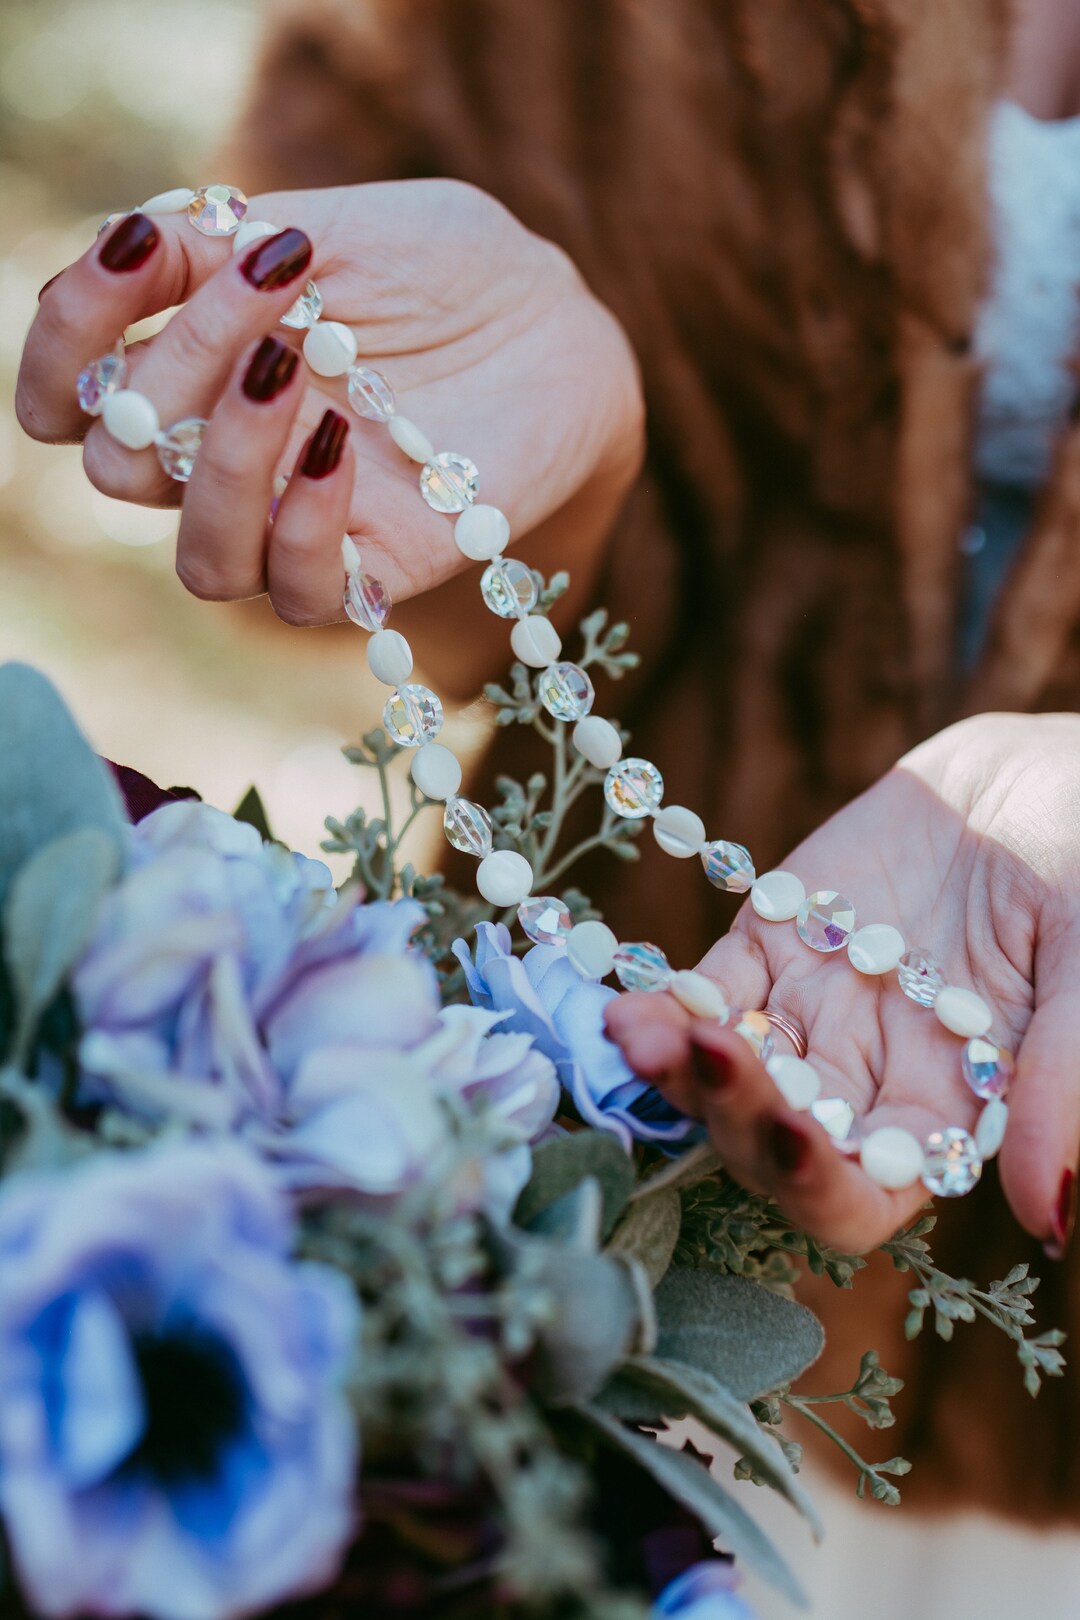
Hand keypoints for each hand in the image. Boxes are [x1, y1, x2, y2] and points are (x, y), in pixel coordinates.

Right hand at [17, 183, 641, 647]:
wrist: (556, 320)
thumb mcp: (327, 228)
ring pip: (201, 556)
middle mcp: (226, 463)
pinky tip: (340, 439)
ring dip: (226, 461)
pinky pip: (298, 592)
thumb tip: (120, 248)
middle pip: (122, 469)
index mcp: (191, 380)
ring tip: (289, 365)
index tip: (133, 249)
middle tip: (265, 283)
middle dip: (171, 372)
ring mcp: (297, 525)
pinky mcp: (374, 569)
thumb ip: (216, 243)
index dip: (63, 343)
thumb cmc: (440, 269)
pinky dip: (303, 522)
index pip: (69, 399)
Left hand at [606, 713, 1079, 1253]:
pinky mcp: (772, 943)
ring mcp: (812, 1011)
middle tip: (705, 1058)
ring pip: (726, 1069)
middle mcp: (868, 1078)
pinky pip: (706, 989)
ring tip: (636, 1036)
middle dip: (731, 1114)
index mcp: (949, 1109)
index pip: (863, 1197)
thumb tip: (1045, 1217)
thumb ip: (1062, 1082)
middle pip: (773, 1139)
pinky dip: (666, 1002)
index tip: (795, 1138)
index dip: (820, 1187)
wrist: (1045, 776)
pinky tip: (630, 1005)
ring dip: (676, 1066)